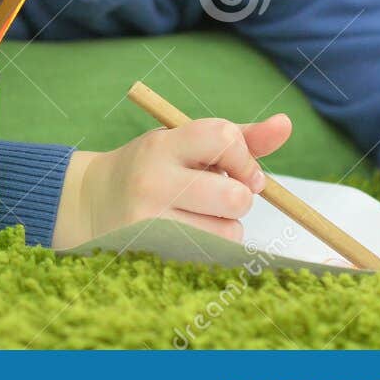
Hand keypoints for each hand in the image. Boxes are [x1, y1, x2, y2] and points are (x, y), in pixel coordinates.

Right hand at [52, 114, 289, 247]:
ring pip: (230, 231)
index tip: (236, 169)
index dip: (244, 157)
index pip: (223, 137)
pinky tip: (187, 233)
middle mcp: (153, 180)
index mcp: (163, 144)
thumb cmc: (153, 167)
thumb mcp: (184, 143)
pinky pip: (213, 255)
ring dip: (226, 225)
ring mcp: (150, 221)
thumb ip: (238, 138)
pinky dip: (212, 246)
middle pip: (236, 197)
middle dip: (240, 197)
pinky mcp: (153, 252)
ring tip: (196, 214)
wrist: (92, 201)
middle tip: (218, 195)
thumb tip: (287, 124)